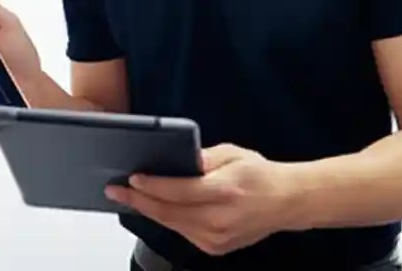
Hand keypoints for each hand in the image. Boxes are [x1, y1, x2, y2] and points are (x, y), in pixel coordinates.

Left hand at [105, 144, 297, 256]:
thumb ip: (203, 158)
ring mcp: (217, 238)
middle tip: (114, 190)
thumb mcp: (233, 154)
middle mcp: (220, 219)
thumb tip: (175, 159)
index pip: (179, 191)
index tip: (133, 178)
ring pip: (172, 225)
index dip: (153, 185)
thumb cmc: (260, 174)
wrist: (286, 202)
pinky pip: (182, 232)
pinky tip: (155, 207)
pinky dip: (167, 219)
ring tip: (128, 197)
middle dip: (138, 201)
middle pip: (169, 212)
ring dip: (148, 211)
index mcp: (226, 191)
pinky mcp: (214, 248)